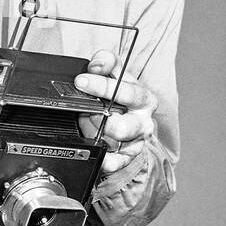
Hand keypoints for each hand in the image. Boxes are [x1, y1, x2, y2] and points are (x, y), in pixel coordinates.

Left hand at [74, 49, 157, 175]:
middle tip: (85, 110)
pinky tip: (95, 153)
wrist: (124, 119)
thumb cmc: (120, 97)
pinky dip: (105, 161)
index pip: (128, 92)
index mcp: (144, 99)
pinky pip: (115, 163)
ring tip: (87, 123)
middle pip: (124, 126)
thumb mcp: (114, 74)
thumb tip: (97, 65)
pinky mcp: (126, 158)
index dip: (103, 86)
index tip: (82, 81)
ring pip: (117, 144)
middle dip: (100, 117)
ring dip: (98, 132)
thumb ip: (106, 62)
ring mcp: (135, 142)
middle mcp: (143, 123)